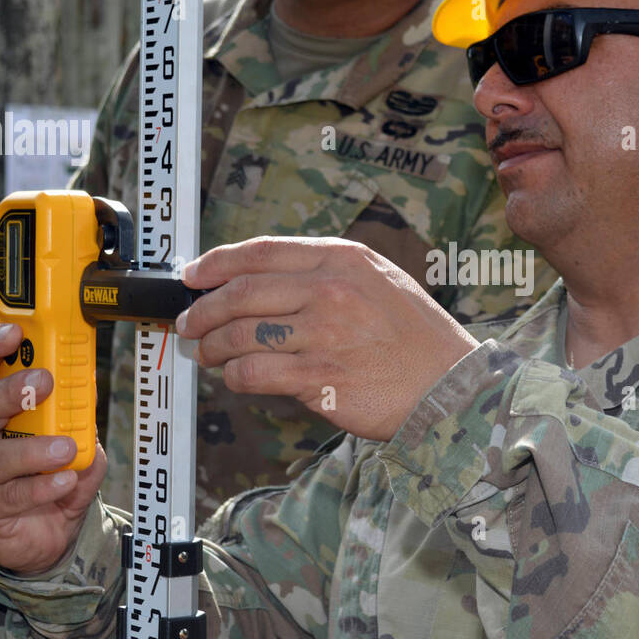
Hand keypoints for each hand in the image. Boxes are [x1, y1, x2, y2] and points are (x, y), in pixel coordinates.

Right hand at [0, 323, 105, 575]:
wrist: (44, 533)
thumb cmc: (50, 474)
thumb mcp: (74, 440)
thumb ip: (79, 419)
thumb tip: (89, 397)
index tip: (14, 333)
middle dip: (12, 392)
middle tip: (43, 383)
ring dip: (33, 450)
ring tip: (65, 449)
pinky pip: (7, 495)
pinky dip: (41, 487)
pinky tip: (64, 482)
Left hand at [177, 237, 479, 441]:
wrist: (449, 386)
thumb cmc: (415, 338)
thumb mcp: (378, 281)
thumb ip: (325, 274)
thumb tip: (259, 282)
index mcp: (343, 258)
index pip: (261, 252)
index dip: (216, 263)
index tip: (193, 275)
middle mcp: (331, 290)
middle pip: (241, 292)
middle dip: (202, 309)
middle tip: (189, 322)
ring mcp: (324, 334)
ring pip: (239, 334)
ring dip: (212, 346)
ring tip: (207, 354)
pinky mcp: (319, 378)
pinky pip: (254, 373)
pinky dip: (235, 376)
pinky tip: (236, 377)